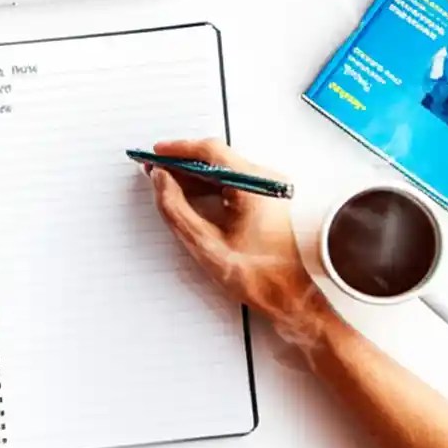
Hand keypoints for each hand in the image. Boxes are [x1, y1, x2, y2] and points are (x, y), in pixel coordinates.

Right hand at [147, 140, 330, 347]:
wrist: (291, 297)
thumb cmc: (260, 277)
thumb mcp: (207, 245)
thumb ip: (177, 210)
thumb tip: (161, 181)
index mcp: (254, 186)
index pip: (211, 153)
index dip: (179, 150)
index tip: (157, 154)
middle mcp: (265, 181)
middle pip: (216, 159)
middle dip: (183, 163)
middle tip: (156, 169)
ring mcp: (268, 189)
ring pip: (223, 171)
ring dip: (194, 175)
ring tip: (167, 181)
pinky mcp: (266, 200)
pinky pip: (232, 183)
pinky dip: (208, 186)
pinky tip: (189, 194)